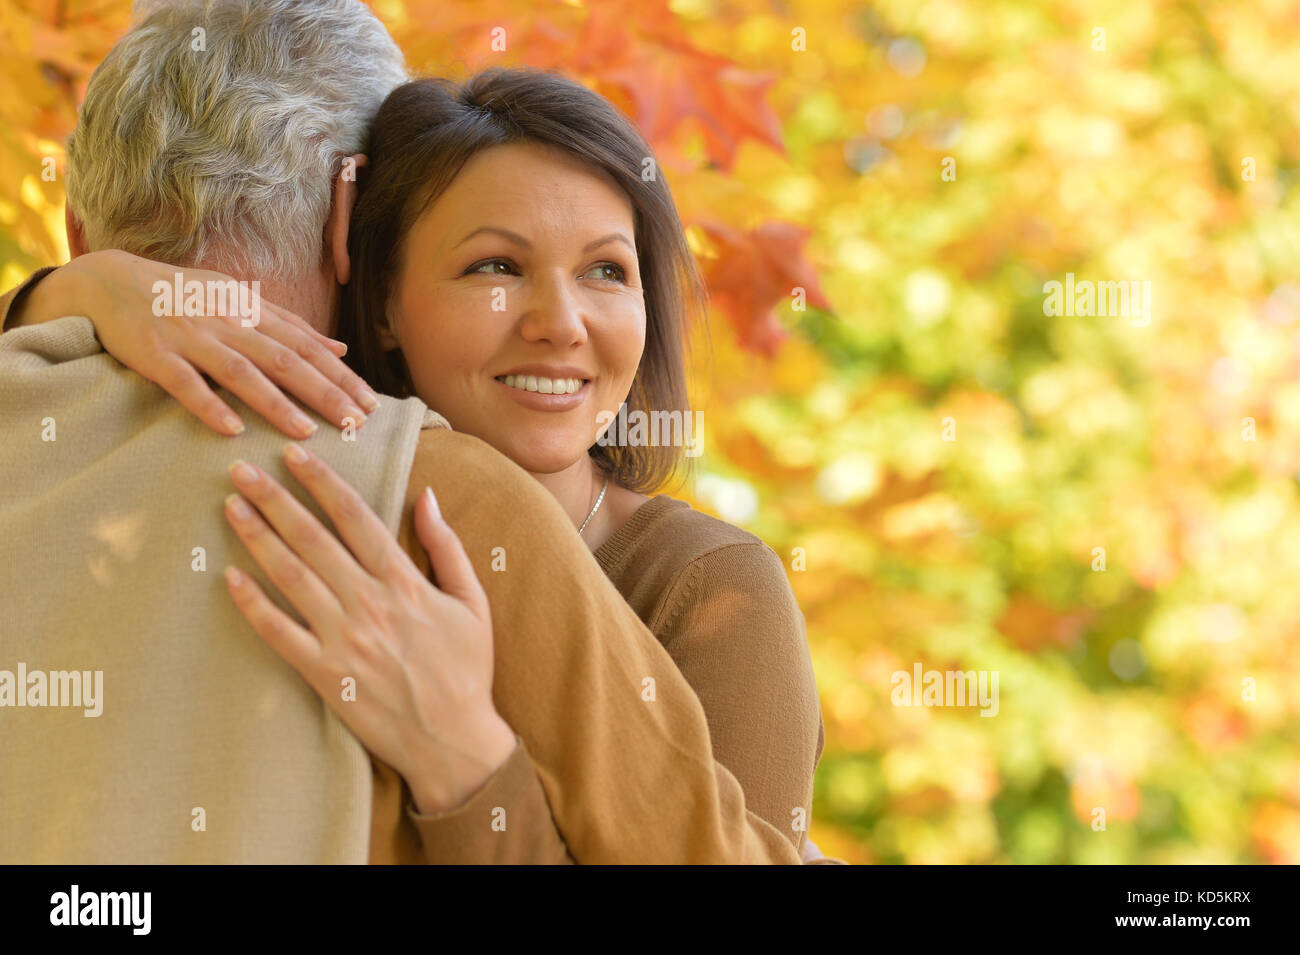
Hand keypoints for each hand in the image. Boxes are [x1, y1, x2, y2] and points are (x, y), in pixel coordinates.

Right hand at [19, 250, 380, 437]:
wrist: (112, 281)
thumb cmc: (185, 297)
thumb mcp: (241, 301)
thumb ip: (290, 326)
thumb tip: (339, 349)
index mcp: (250, 312)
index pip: (306, 347)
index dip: (340, 376)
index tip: (370, 403)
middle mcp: (227, 324)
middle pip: (283, 360)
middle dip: (323, 392)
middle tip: (355, 423)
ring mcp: (191, 338)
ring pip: (241, 372)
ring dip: (275, 403)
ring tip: (306, 432)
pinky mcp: (156, 355)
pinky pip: (185, 383)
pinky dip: (208, 405)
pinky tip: (232, 430)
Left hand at [220, 444, 516, 812]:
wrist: (453, 740)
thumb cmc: (467, 669)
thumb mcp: (472, 601)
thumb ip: (447, 546)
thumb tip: (427, 495)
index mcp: (404, 582)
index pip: (355, 517)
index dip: (323, 481)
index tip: (295, 455)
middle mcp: (369, 603)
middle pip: (313, 538)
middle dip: (275, 499)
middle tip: (241, 470)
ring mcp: (343, 639)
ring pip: (290, 576)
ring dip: (257, 537)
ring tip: (231, 507)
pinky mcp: (323, 673)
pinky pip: (279, 633)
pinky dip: (252, 604)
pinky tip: (229, 576)